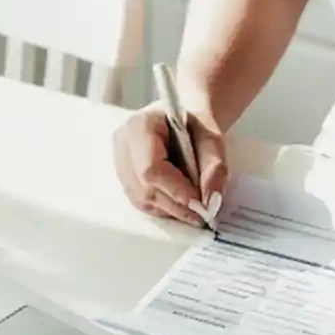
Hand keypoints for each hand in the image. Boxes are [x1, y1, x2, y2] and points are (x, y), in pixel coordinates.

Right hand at [112, 103, 228, 225]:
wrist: (182, 121)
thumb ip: (215, 167)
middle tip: (202, 213)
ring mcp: (119, 163)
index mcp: (141, 126)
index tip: (199, 204)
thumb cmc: (195, 126)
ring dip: (171, 209)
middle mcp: (123, 145)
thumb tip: (210, 200)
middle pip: (144, 188)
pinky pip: (141, 202)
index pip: (151, 168)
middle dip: (176, 205)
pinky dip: (164, 208)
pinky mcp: (124, 179)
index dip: (175, 190)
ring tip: (193, 209)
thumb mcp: (212, 139)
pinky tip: (179, 204)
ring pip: (142, 200)